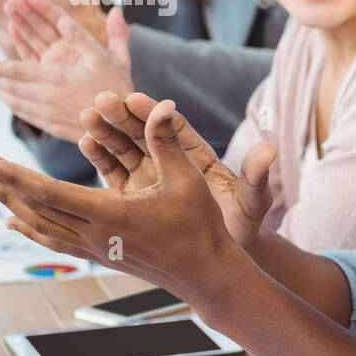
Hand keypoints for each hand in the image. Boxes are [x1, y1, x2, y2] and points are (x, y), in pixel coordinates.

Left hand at [0, 0, 134, 142]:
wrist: (124, 128)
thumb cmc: (120, 92)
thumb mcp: (117, 61)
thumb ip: (113, 35)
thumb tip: (115, 10)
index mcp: (60, 77)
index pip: (20, 68)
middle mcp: (50, 95)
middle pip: (13, 84)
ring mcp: (49, 112)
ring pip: (16, 100)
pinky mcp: (52, 126)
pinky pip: (25, 114)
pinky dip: (13, 105)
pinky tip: (6, 99)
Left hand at [0, 99, 237, 299]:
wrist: (205, 273)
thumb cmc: (200, 226)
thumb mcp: (186, 179)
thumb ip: (167, 142)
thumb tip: (163, 104)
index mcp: (111, 215)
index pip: (51, 194)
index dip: (18, 177)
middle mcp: (95, 235)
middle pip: (36, 209)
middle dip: (3, 185)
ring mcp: (95, 248)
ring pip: (40, 226)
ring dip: (10, 204)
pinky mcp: (101, 254)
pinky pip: (55, 239)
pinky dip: (30, 228)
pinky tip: (14, 221)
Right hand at [80, 90, 275, 248]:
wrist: (225, 256)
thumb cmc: (242, 226)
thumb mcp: (252, 202)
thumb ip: (256, 177)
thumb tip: (270, 149)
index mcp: (200, 158)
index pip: (175, 129)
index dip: (155, 114)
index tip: (135, 99)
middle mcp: (173, 163)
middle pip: (146, 134)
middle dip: (124, 117)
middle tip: (103, 100)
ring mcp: (153, 179)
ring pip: (127, 150)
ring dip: (108, 134)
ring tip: (88, 118)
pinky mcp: (137, 197)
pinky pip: (116, 174)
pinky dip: (102, 160)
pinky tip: (86, 145)